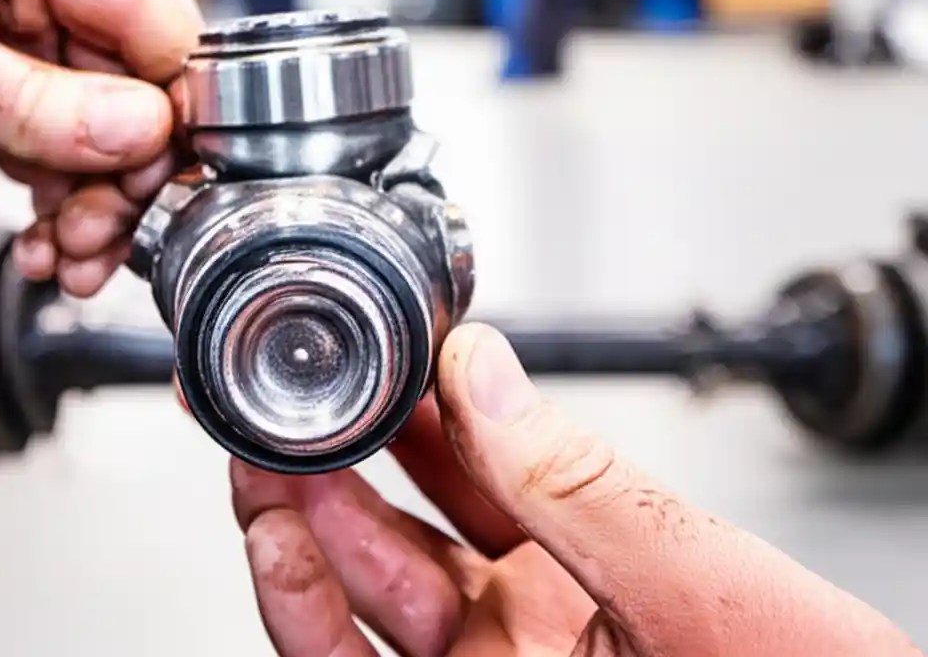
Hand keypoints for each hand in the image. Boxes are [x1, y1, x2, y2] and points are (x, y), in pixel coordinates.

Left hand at [0, 0, 202, 296]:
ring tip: (70, 257)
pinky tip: (42, 253)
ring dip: (97, 212)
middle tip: (100, 231)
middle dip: (127, 176)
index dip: (168, 100)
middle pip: (136, 96)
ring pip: (101, 147)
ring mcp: (11, 66)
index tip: (154, 166)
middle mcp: (31, 4)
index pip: (149, 20)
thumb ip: (28, 99)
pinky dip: (57, 221)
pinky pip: (52, 173)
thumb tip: (135, 129)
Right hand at [230, 324, 920, 655]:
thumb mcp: (711, 586)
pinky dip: (300, 608)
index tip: (373, 351)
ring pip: (353, 592)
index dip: (418, 403)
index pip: (480, 464)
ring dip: (296, 522)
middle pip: (396, 525)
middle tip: (289, 403)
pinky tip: (280, 551)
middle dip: (333, 457)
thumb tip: (494, 378)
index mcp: (595, 568)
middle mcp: (523, 622)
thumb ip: (590, 487)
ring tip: (261, 462)